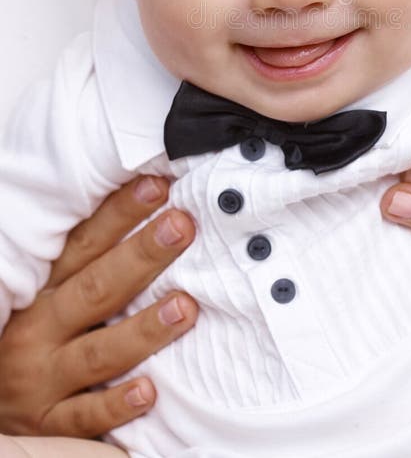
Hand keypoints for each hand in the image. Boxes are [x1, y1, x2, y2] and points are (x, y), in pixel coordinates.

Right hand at [0, 176, 197, 437]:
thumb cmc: (24, 334)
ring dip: (143, 329)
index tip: (158, 187)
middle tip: (181, 227)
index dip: (121, 214)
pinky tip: (148, 391)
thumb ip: (87, 263)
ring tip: (185, 307)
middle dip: (142, 255)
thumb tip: (148, 206)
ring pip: (99, 352)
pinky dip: (115, 405)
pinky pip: (85, 417)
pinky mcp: (50, 424)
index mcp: (40, 290)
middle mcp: (39, 329)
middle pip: (97, 288)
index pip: (85, 244)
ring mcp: (43, 377)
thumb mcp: (42, 294)